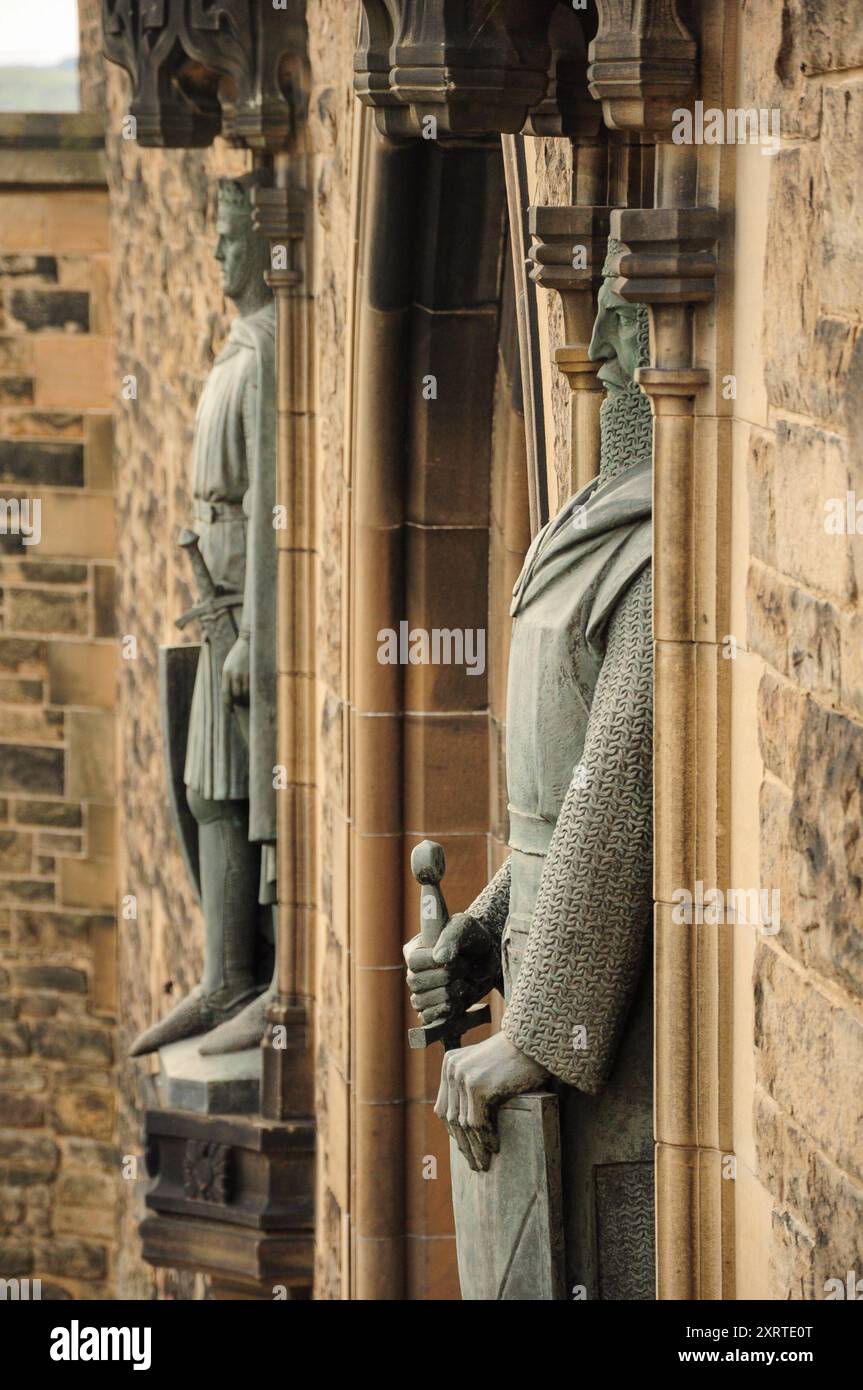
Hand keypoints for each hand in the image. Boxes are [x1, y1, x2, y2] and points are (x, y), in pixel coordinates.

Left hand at [221, 634, 249, 707]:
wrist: (249, 641)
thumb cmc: (239, 654)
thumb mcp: (230, 665)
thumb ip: (229, 678)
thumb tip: (232, 694)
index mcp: (226, 673)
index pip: (226, 694)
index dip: (228, 705)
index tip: (229, 712)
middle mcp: (234, 675)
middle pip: (236, 696)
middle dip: (239, 702)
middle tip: (242, 703)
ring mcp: (245, 674)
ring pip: (245, 694)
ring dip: (247, 698)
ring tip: (249, 697)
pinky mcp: (254, 673)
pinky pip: (253, 688)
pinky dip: (253, 692)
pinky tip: (254, 691)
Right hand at [403, 912, 499, 1026]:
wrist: (489, 957)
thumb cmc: (473, 937)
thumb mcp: (464, 927)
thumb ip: (451, 937)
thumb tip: (440, 958)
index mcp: (415, 950)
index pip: (414, 962)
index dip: (434, 963)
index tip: (456, 957)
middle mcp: (415, 972)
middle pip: (417, 984)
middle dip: (446, 979)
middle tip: (465, 968)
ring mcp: (423, 992)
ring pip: (421, 1003)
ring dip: (448, 996)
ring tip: (464, 984)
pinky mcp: (434, 1009)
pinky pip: (428, 1019)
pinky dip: (445, 1013)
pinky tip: (459, 1002)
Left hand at [436, 1030, 549, 1171]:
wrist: (533, 1042)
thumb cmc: (515, 1056)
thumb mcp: (484, 1065)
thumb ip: (470, 1083)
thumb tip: (464, 1123)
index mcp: (449, 1063)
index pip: (445, 1106)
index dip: (454, 1130)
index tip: (464, 1147)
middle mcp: (452, 1069)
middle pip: (452, 1117)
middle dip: (463, 1144)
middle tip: (474, 1163)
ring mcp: (463, 1077)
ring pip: (464, 1124)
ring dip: (475, 1147)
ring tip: (484, 1163)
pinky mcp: (476, 1087)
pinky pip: (477, 1123)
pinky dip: (486, 1139)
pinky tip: (495, 1148)